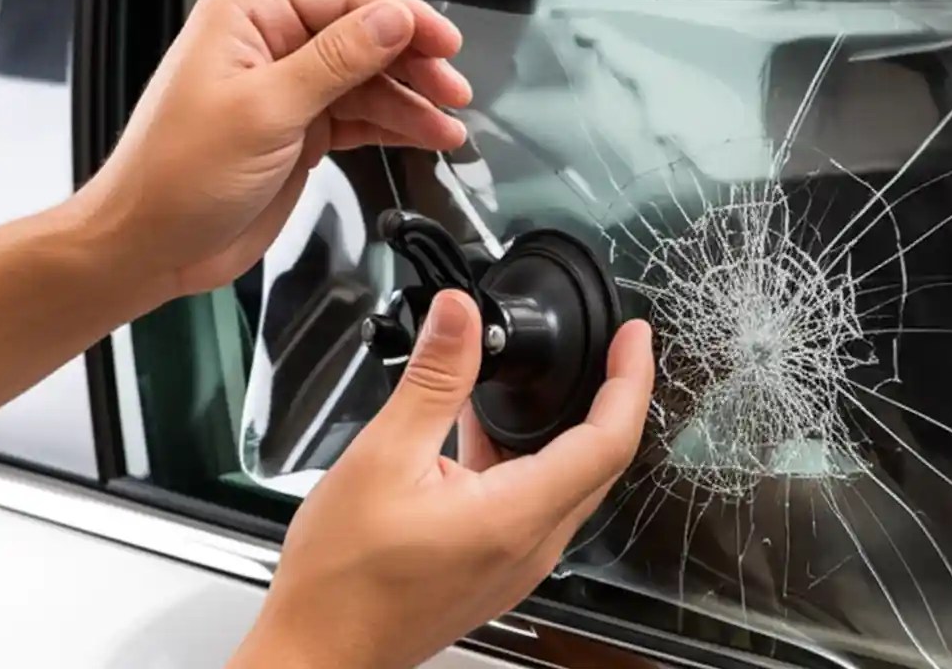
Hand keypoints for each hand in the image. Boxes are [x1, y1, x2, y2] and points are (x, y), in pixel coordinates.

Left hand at [81, 0, 470, 297]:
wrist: (152, 245)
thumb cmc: (177, 175)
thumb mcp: (266, 110)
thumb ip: (336, 61)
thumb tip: (391, 21)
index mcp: (248, 19)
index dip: (402, 18)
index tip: (445, 44)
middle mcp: (268, 47)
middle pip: (363, 39)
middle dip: (413, 63)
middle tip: (453, 89)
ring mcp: (286, 91)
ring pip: (368, 83)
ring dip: (411, 103)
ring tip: (447, 125)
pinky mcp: (298, 132)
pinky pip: (359, 119)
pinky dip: (394, 128)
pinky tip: (424, 136)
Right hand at [229, 291, 654, 668]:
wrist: (318, 651)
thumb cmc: (341, 580)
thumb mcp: (382, 457)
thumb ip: (433, 380)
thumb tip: (459, 316)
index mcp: (517, 516)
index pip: (609, 441)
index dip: (630, 380)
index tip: (634, 338)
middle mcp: (531, 544)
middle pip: (599, 461)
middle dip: (611, 397)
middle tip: (609, 348)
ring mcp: (517, 561)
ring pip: (565, 482)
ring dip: (562, 428)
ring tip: (538, 379)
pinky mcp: (496, 567)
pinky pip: (532, 502)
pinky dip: (523, 458)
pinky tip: (481, 431)